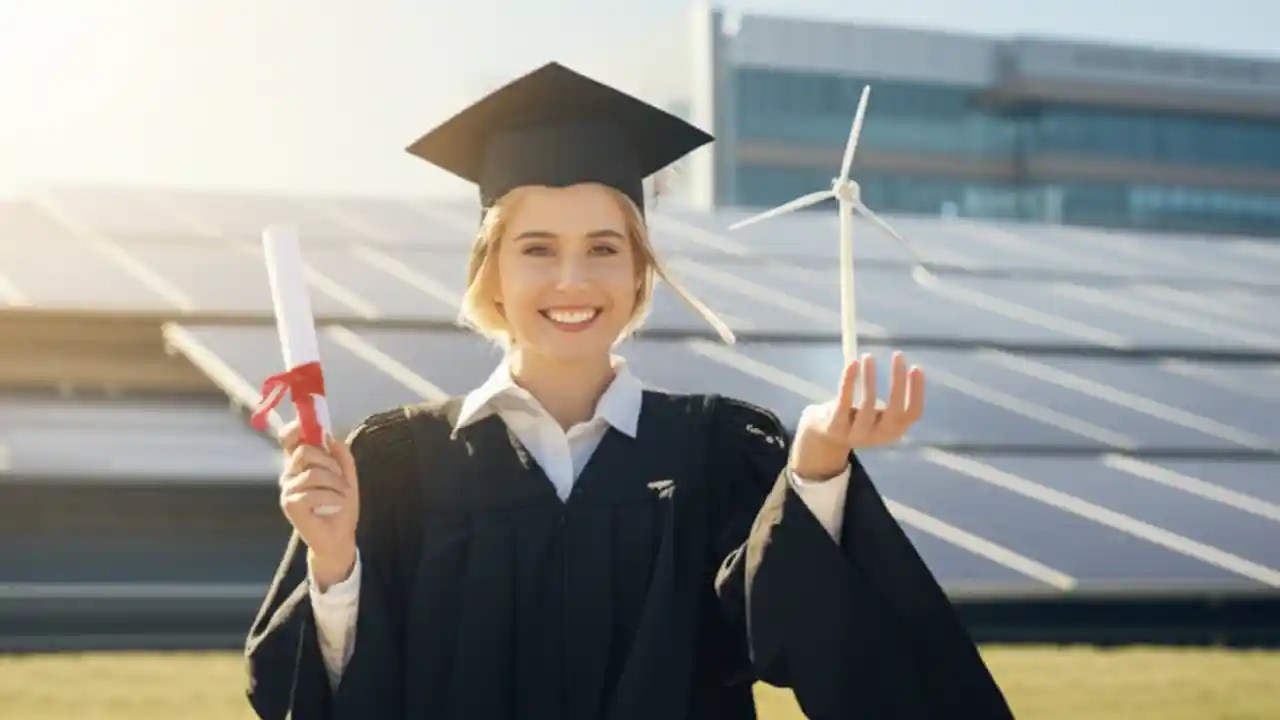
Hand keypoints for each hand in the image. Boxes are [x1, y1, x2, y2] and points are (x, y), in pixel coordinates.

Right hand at [276, 420, 359, 590]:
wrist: (339, 536)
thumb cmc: (340, 505)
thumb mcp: (347, 475)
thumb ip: (340, 455)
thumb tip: (329, 436)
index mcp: (300, 463)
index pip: (289, 438)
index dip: (296, 427)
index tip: (307, 425)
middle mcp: (289, 473)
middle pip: (304, 451)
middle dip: (329, 462)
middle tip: (340, 477)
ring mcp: (287, 489)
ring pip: (313, 473)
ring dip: (336, 484)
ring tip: (342, 495)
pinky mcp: (290, 504)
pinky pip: (315, 492)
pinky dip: (334, 498)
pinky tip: (337, 506)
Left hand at [790, 352, 925, 479]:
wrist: (826, 435)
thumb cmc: (859, 415)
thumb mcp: (880, 411)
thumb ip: (892, 394)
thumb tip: (900, 359)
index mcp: (894, 431)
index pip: (913, 413)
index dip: (917, 391)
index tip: (916, 367)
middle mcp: (878, 436)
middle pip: (894, 410)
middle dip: (898, 381)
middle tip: (898, 355)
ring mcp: (856, 434)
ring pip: (867, 404)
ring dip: (869, 377)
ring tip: (868, 356)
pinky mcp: (835, 428)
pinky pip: (843, 402)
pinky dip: (849, 381)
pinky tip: (852, 364)